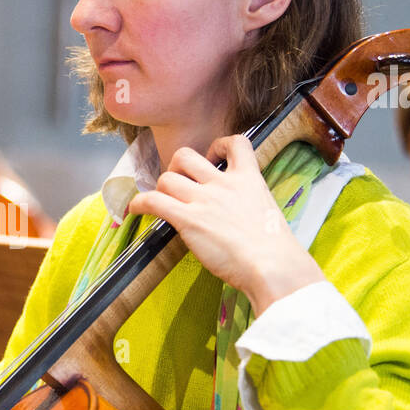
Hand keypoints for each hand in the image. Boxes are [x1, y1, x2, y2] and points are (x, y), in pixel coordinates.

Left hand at [126, 135, 324, 312]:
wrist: (272, 266)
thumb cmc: (275, 250)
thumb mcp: (268, 213)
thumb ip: (249, 204)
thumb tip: (237, 215)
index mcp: (249, 179)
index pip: (236, 143)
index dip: (219, 146)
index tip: (213, 158)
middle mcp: (224, 184)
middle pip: (185, 156)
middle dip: (177, 167)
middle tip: (179, 185)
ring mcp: (204, 200)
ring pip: (167, 178)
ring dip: (159, 189)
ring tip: (160, 202)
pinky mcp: (188, 219)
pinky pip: (153, 201)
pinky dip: (139, 203)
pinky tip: (135, 210)